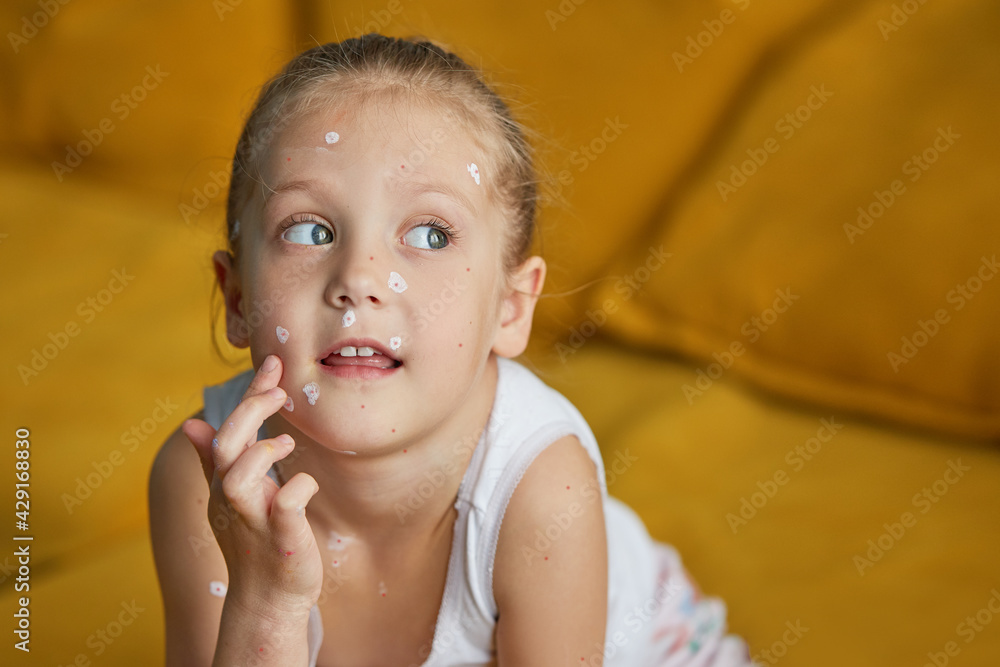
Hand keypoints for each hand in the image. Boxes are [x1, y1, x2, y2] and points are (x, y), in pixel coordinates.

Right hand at [183, 354, 322, 617]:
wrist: (267, 599)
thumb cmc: (257, 541)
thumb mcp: (234, 497)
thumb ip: (215, 461)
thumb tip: (193, 425)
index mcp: (225, 483)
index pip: (229, 428)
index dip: (250, 393)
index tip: (274, 363)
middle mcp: (233, 500)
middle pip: (227, 446)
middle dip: (250, 412)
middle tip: (280, 392)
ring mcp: (255, 521)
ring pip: (239, 479)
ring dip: (261, 453)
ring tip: (285, 442)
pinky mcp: (281, 541)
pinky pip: (285, 507)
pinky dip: (297, 490)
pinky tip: (306, 485)